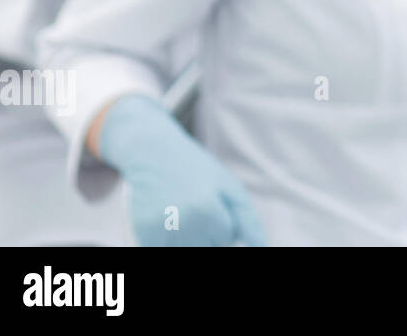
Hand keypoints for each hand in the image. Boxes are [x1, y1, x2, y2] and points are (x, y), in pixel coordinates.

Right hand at [97, 95, 266, 246]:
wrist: (155, 154)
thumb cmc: (198, 171)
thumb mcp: (230, 188)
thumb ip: (249, 222)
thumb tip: (263, 249)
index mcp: (207, 211)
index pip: (226, 238)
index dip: (223, 221)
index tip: (212, 200)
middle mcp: (181, 224)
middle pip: (207, 248)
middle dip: (208, 233)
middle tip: (196, 206)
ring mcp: (159, 232)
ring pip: (189, 250)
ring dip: (190, 238)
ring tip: (183, 213)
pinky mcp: (143, 236)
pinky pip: (166, 250)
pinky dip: (171, 241)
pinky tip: (169, 220)